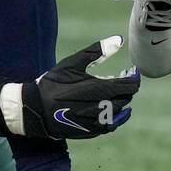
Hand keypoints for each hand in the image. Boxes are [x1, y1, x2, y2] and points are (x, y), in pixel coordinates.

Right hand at [20, 35, 139, 139]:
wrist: (36, 109)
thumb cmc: (54, 82)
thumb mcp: (73, 63)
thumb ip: (97, 50)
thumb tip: (119, 39)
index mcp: (99, 89)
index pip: (129, 85)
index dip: (134, 77)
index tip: (131, 71)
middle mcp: (102, 107)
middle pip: (126, 98)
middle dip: (128, 87)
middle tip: (123, 77)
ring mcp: (98, 122)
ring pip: (121, 112)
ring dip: (122, 100)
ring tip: (117, 91)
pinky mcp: (92, 131)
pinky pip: (112, 125)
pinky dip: (117, 116)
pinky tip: (114, 109)